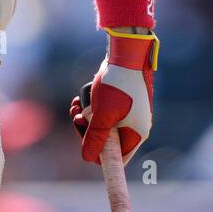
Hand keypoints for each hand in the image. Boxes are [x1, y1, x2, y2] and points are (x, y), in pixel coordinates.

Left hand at [70, 29, 156, 164]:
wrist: (127, 53)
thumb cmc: (118, 83)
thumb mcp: (103, 114)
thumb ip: (96, 137)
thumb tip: (88, 158)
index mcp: (137, 134)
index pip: (116, 157)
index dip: (97, 151)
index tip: (85, 136)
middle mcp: (135, 126)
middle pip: (106, 141)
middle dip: (87, 130)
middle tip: (76, 117)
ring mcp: (129, 113)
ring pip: (102, 125)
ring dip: (86, 117)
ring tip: (76, 106)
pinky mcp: (121, 101)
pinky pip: (103, 112)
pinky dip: (91, 107)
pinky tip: (79, 100)